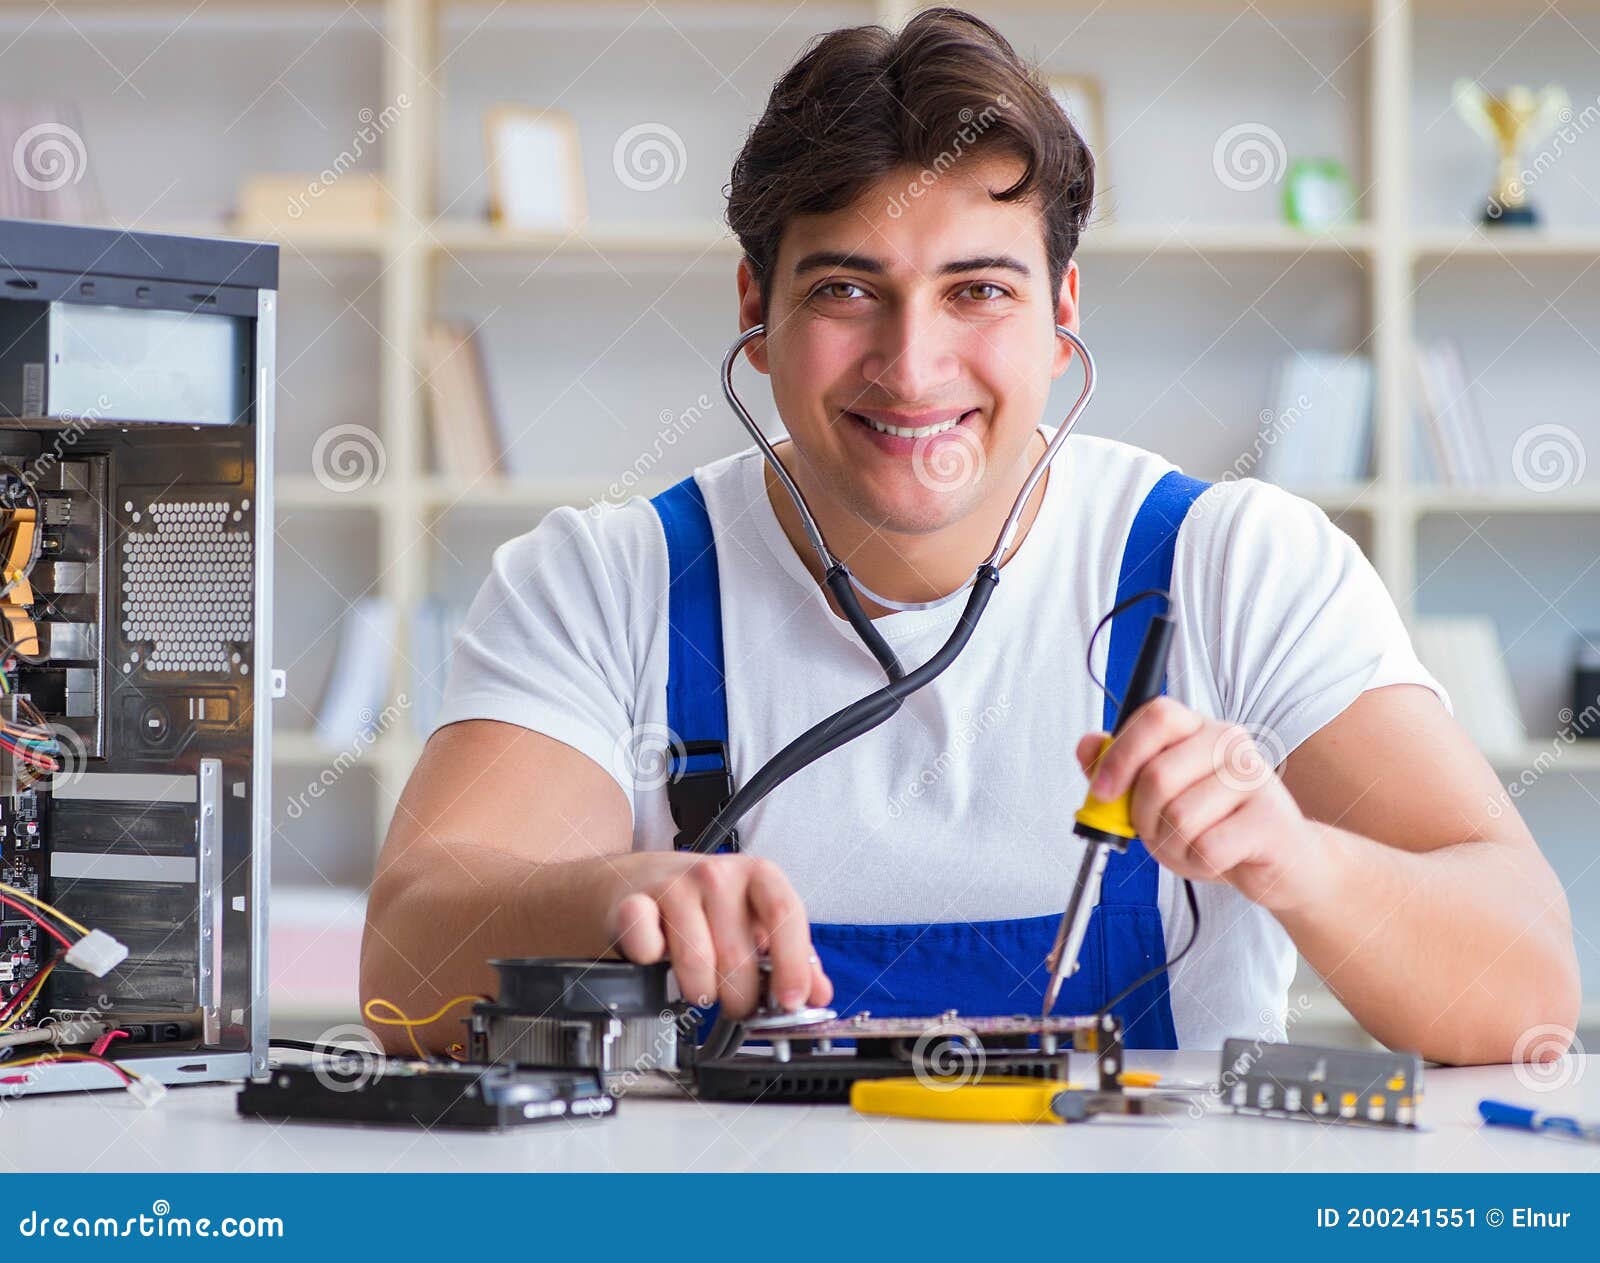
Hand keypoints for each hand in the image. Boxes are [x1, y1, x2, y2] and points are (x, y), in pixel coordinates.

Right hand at [606, 851, 831, 1018]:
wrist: (636, 880)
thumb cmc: (703, 904)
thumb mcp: (754, 920)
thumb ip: (791, 955)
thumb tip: (818, 993)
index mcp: (757, 875)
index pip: (784, 914)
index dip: (792, 964)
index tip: (791, 1001)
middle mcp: (716, 874)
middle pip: (739, 957)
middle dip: (740, 998)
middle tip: (736, 1003)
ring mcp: (673, 887)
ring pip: (697, 966)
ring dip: (700, 992)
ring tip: (700, 985)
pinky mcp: (632, 904)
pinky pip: (648, 949)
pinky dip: (653, 964)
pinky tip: (658, 957)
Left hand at [1074, 697, 1327, 912]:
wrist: (1283, 863)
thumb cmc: (1216, 826)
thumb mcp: (1160, 798)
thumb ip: (1121, 771)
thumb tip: (1088, 745)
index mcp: (1199, 730)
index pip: (1155, 716)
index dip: (1120, 754)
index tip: (1102, 791)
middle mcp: (1230, 744)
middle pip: (1157, 775)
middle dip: (1142, 818)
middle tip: (1156, 832)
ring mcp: (1255, 779)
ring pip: (1179, 817)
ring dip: (1172, 847)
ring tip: (1192, 847)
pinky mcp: (1270, 821)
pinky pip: (1206, 848)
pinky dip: (1198, 865)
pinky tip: (1216, 860)